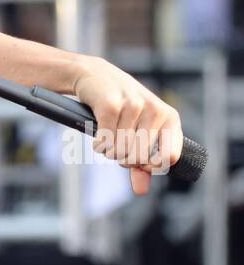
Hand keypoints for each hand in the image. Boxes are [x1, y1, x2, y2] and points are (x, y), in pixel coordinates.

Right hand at [71, 56, 182, 194]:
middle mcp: (155, 109)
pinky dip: (99, 145)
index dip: (152, 167)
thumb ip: (143, 162)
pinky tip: (98, 137)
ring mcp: (134, 105)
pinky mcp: (111, 105)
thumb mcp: (138, 130)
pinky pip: (106, 142)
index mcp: (169, 116)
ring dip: (109, 152)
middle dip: (124, 159)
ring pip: (121, 152)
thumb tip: (141, 189)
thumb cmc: (121, 105)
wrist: (94, 75)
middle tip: (118, 148)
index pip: (170, 156)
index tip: (140, 163)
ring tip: (108, 140)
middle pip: (141, 158)